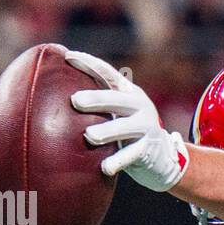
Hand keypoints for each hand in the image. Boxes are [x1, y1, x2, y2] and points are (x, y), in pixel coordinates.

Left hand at [66, 50, 188, 191]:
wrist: (163, 157)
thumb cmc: (129, 132)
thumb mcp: (120, 112)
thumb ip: (101, 102)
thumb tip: (59, 93)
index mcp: (129, 92)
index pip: (108, 74)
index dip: (90, 64)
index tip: (68, 57)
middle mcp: (139, 105)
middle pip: (115, 99)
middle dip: (96, 99)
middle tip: (75, 100)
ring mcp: (146, 127)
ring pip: (124, 127)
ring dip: (106, 131)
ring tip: (89, 136)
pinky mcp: (148, 149)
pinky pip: (131, 155)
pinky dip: (118, 161)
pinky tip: (105, 168)